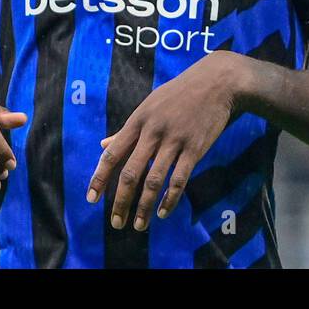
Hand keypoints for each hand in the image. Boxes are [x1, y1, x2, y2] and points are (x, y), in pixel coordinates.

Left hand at [87, 51, 248, 230]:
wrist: (217, 82)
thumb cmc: (179, 94)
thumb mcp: (149, 105)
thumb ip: (126, 130)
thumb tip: (103, 146)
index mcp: (139, 121)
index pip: (113, 154)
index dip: (100, 178)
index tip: (91, 199)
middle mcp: (153, 132)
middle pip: (131, 173)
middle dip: (120, 201)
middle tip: (115, 222)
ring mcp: (175, 140)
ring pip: (154, 181)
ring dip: (144, 207)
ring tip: (138, 225)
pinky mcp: (195, 148)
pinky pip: (179, 179)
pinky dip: (170, 199)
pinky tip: (163, 212)